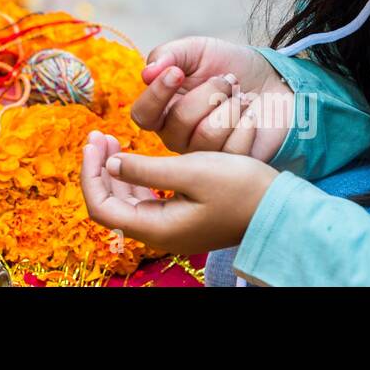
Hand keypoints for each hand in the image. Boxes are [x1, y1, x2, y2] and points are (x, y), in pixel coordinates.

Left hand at [81, 131, 277, 253]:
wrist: (280, 208)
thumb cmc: (240, 187)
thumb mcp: (191, 171)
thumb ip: (146, 170)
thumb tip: (110, 164)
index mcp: (156, 228)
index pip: (101, 206)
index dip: (90, 173)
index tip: (95, 140)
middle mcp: (159, 233)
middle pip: (110, 205)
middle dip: (99, 169)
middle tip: (98, 136)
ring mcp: (170, 227)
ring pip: (126, 201)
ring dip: (114, 172)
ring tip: (110, 141)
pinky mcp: (181, 217)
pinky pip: (145, 199)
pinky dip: (134, 177)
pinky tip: (134, 157)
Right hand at [132, 36, 293, 161]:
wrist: (272, 80)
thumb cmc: (229, 65)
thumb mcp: (197, 50)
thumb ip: (169, 54)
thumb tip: (146, 73)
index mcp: (163, 110)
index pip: (143, 115)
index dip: (156, 95)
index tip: (177, 73)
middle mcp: (177, 136)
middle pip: (178, 123)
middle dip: (209, 93)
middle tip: (229, 79)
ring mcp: (203, 155)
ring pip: (206, 136)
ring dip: (231, 107)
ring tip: (243, 96)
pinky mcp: (231, 165)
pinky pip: (233, 150)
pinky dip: (247, 123)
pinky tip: (251, 114)